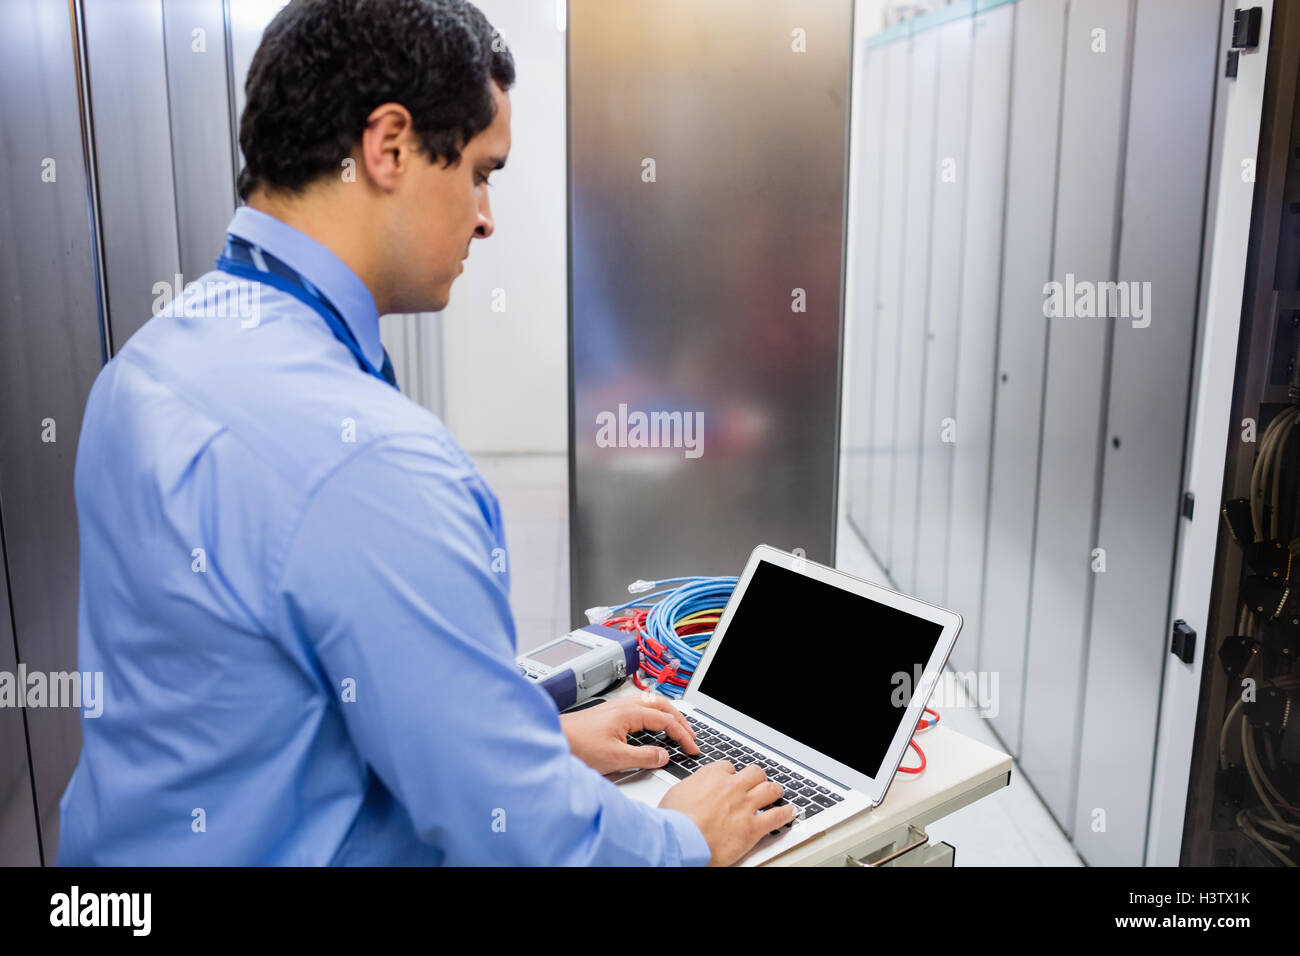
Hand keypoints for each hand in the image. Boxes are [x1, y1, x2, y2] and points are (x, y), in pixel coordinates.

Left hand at [559, 696, 698, 774]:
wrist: (553, 740)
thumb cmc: (578, 746)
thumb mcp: (616, 757)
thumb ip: (644, 756)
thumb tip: (663, 755)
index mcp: (630, 713)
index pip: (666, 721)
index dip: (683, 735)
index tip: (692, 748)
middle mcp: (624, 705)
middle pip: (662, 706)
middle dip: (680, 721)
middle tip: (691, 736)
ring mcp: (616, 707)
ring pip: (652, 704)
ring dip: (667, 715)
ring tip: (677, 728)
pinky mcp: (609, 713)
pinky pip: (640, 707)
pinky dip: (654, 714)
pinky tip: (651, 724)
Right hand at [658, 761, 797, 865]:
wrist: (680, 840)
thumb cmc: (673, 820)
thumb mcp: (676, 793)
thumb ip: (691, 788)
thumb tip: (690, 792)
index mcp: (712, 775)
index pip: (729, 766)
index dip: (731, 774)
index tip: (732, 780)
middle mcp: (732, 786)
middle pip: (754, 773)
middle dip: (757, 777)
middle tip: (758, 782)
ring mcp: (745, 805)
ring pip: (769, 790)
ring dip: (774, 791)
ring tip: (777, 792)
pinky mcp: (753, 827)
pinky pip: (777, 816)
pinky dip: (786, 813)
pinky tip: (790, 812)